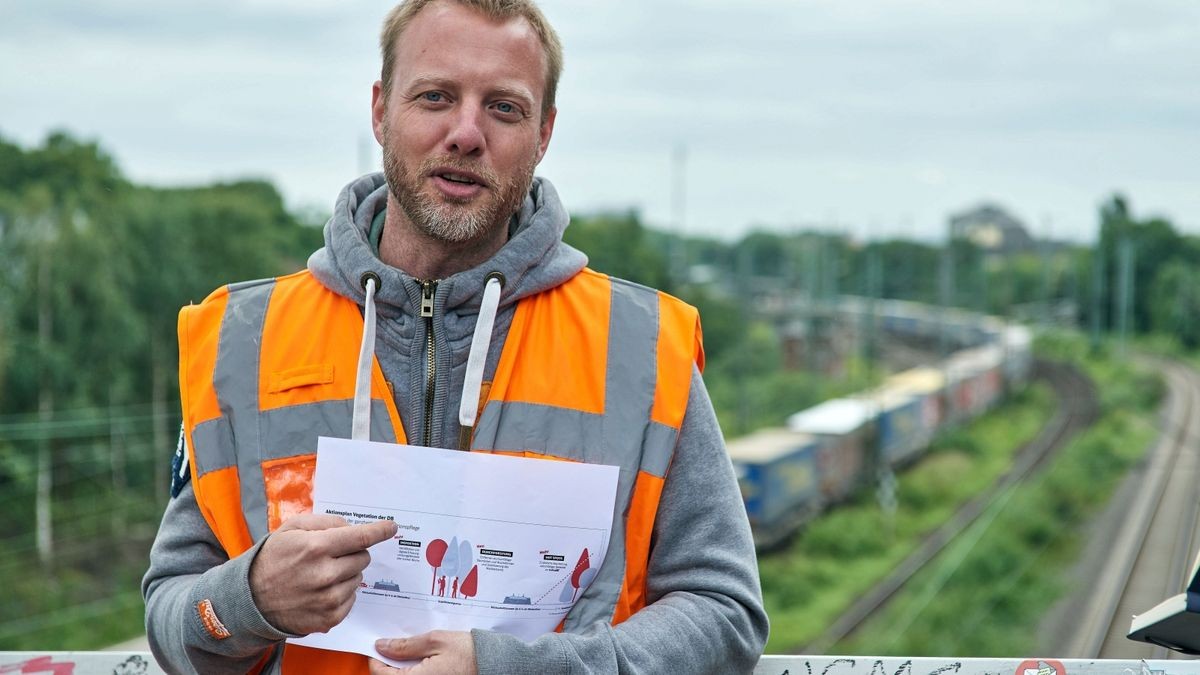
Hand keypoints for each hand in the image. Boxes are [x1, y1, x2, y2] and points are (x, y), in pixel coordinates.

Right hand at [248, 513, 396, 634]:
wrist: (251, 599)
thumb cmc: (273, 559)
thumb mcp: (292, 529)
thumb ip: (326, 522)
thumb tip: (352, 527)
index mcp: (316, 548)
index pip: (361, 537)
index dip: (380, 530)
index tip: (391, 527)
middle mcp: (325, 574)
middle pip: (363, 557)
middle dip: (353, 553)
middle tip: (332, 555)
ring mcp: (328, 599)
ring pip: (358, 578)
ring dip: (346, 573)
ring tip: (320, 574)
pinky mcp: (329, 618)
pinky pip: (352, 598)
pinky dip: (342, 592)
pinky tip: (321, 591)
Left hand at [369, 631, 476, 673]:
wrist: (493, 663)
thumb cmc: (469, 652)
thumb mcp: (436, 640)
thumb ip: (406, 645)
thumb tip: (382, 646)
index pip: (381, 674)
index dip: (376, 658)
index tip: (380, 645)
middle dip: (389, 662)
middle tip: (396, 645)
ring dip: (402, 668)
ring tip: (412, 651)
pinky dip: (414, 671)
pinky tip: (422, 661)